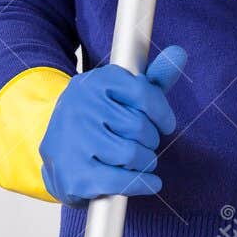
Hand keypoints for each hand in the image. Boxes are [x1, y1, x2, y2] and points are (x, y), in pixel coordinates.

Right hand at [40, 46, 186, 207]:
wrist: (56, 156)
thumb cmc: (97, 122)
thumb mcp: (120, 96)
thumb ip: (152, 79)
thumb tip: (179, 53)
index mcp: (92, 82)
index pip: (143, 93)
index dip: (161, 112)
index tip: (165, 124)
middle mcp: (80, 106)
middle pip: (140, 126)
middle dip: (149, 140)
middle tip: (140, 143)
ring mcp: (75, 140)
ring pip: (133, 154)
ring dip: (145, 162)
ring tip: (136, 160)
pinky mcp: (76, 173)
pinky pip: (124, 180)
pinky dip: (142, 183)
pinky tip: (148, 181)